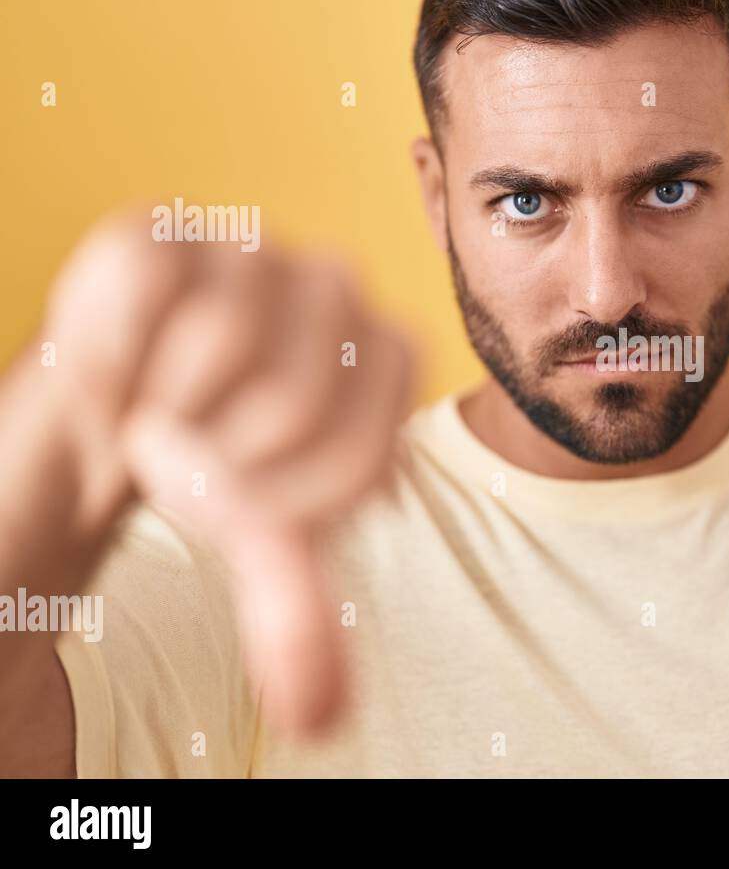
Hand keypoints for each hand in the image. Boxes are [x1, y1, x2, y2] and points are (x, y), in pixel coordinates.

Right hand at [42, 209, 415, 734]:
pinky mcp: (164, 228)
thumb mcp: (266, 540)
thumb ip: (299, 617)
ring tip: (166, 413)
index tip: (248, 505)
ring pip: (222, 345)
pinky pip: (147, 299)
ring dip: (170, 415)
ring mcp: (253, 245)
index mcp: (390, 352)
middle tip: (195, 458)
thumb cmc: (218, 466)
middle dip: (221, 464)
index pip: (363, 454)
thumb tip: (318, 720)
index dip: (289, 507)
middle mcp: (337, 286)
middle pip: (294, 400)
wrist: (121, 414)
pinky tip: (123, 372)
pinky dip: (118, 365)